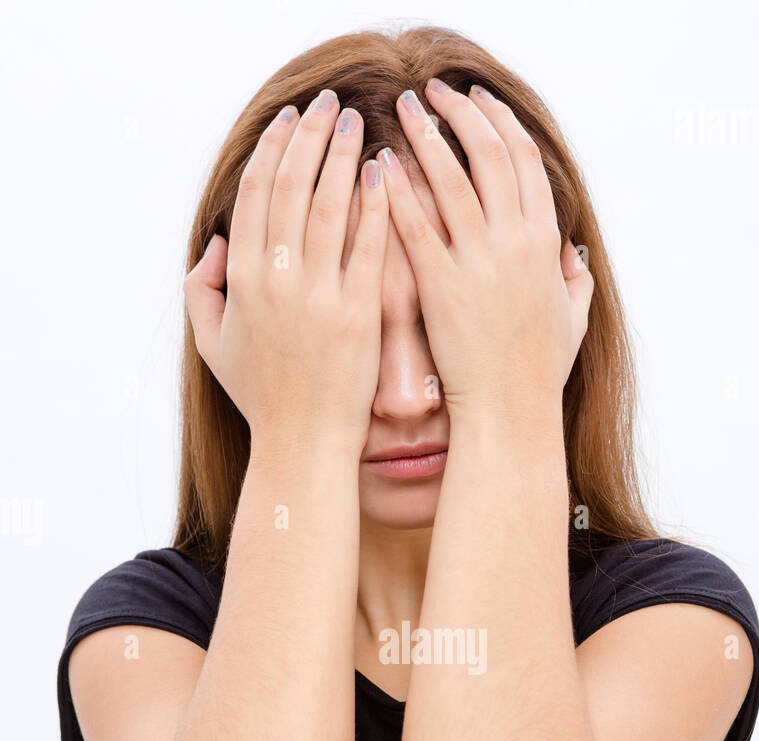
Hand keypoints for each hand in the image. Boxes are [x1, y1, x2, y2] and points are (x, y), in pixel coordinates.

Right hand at [183, 92, 389, 450]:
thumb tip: (217, 245)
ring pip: (330, 206)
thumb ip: (202, 290)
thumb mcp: (212, 344)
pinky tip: (384, 174)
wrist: (303, 445)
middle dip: (310, 137)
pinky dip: (376, 205)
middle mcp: (278, 281)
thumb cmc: (261, 397)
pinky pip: (370, 246)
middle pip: (292, 186)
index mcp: (242, 281)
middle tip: (327, 104)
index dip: (271, 150)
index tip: (288, 121)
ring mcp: (320, 297)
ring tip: (357, 125)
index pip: (254, 195)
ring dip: (343, 157)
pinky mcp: (360, 315)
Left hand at [377, 81, 591, 414]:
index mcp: (543, 243)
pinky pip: (416, 226)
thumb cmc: (536, 376)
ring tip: (402, 108)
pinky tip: (379, 165)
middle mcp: (516, 243)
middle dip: (460, 112)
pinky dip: (398, 190)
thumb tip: (570, 256)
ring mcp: (479, 264)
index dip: (500, 121)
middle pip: (490, 152)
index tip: (478, 100)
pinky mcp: (442, 287)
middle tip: (433, 91)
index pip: (524, 160)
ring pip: (453, 177)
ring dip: (426, 134)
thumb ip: (573, 282)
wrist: (508, 414)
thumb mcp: (571, 321)